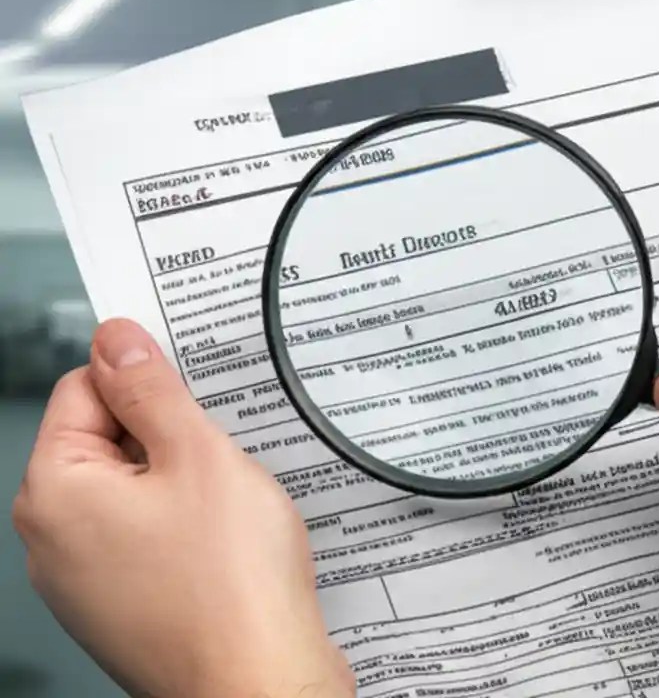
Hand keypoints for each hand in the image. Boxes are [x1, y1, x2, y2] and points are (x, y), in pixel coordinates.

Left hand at [11, 319, 353, 697]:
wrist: (260, 685)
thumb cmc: (231, 586)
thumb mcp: (200, 456)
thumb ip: (153, 390)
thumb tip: (117, 339)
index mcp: (56, 491)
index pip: (86, 388)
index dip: (148, 380)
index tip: (195, 391)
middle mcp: (53, 539)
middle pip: (108, 442)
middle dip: (170, 438)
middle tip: (223, 458)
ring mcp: (85, 581)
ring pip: (135, 494)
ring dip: (185, 485)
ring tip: (231, 509)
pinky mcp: (122, 608)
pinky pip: (148, 541)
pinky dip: (188, 531)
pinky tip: (228, 544)